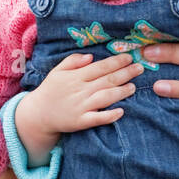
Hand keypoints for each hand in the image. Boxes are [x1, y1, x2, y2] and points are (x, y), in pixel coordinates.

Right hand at [27, 50, 142, 137]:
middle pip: (107, 80)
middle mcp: (80, 90)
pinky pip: (97, 118)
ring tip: (134, 87)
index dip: (116, 62)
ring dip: (121, 92)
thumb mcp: (58, 71)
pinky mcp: (80, 121)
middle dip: (125, 73)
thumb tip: (91, 56)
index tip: (130, 57)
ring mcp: (81, 106)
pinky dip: (109, 115)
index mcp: (76, 76)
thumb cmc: (51, 90)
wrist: (38, 114)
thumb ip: (73, 61)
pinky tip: (121, 111)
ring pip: (105, 97)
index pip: (100, 67)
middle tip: (140, 68)